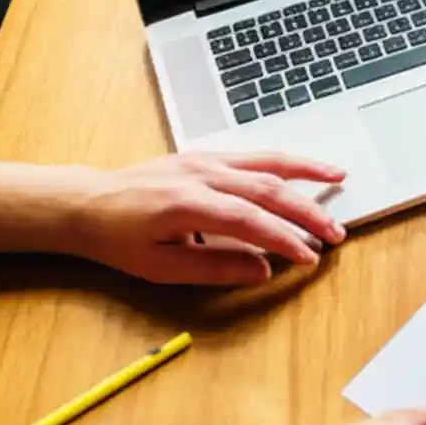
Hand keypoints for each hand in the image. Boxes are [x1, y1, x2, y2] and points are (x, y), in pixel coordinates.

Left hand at [67, 152, 346, 284]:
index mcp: (187, 203)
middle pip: (267, 189)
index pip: (250, 220)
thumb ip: (213, 269)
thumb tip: (261, 269)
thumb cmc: (118, 239)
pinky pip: (253, 155)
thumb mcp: (159, 267)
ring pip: (266, 161)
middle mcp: (201, 173)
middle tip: (335, 233)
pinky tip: (304, 167)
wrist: (87, 202)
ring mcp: (205, 159)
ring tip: (339, 176)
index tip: (308, 257)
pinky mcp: (205, 155)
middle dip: (307, 211)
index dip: (283, 239)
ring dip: (306, 171)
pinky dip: (284, 160)